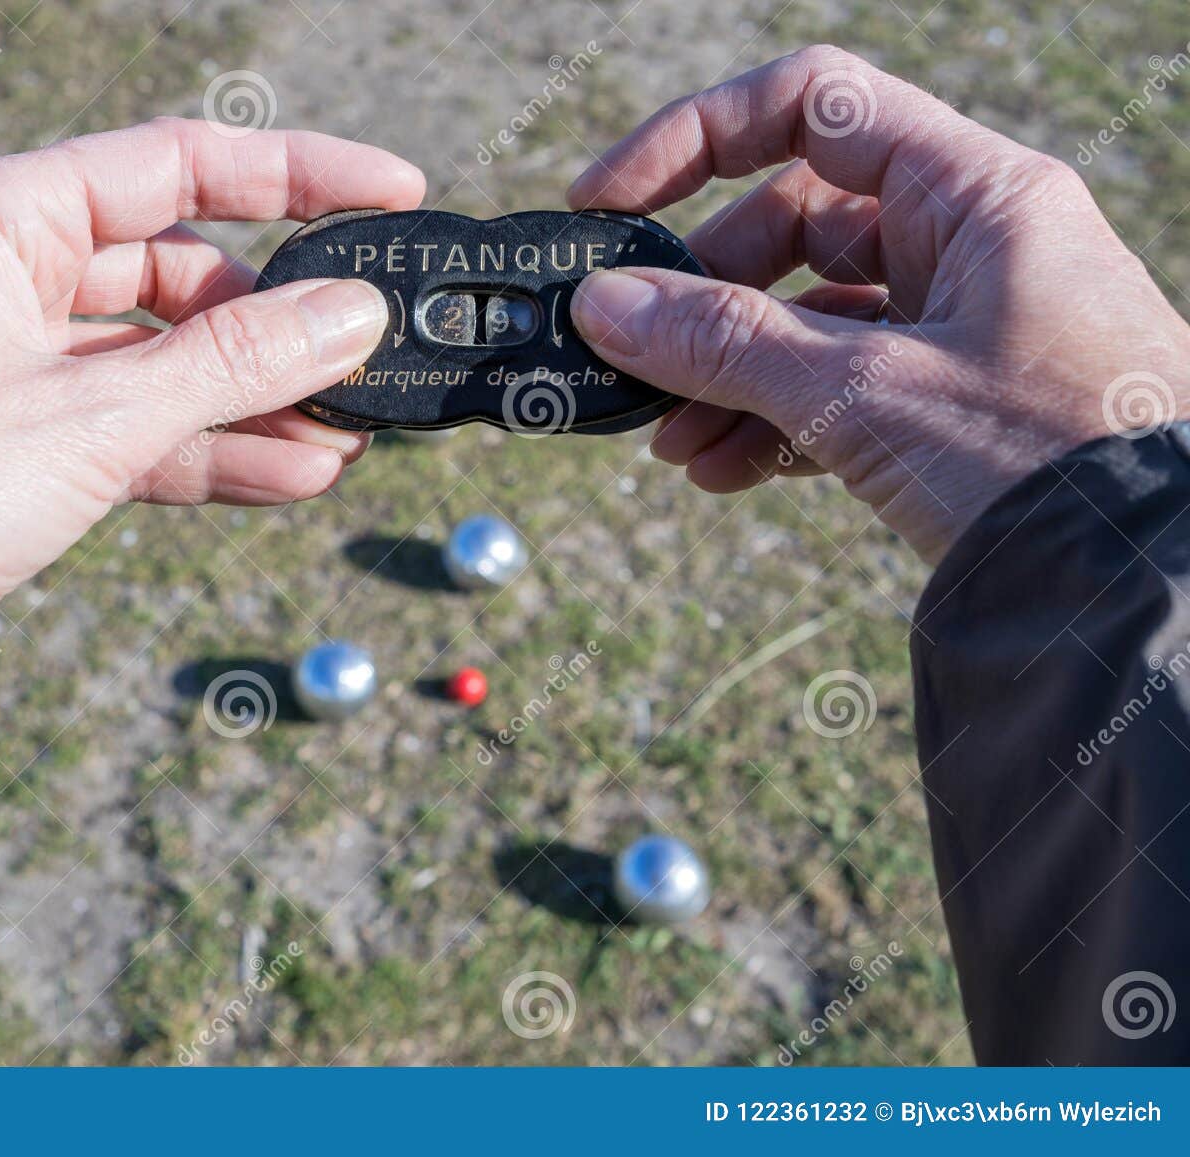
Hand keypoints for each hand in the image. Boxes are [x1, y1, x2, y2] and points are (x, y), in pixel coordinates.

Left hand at [0, 119, 423, 626]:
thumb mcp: (99, 414)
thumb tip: (352, 318)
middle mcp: (8, 273)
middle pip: (182, 275)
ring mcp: (15, 360)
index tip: (389, 193)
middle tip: (361, 362)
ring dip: (254, 402)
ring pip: (166, 362)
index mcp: (3, 218)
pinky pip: (139, 427)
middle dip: (277, 329)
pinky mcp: (23, 437)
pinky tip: (293, 474)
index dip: (297, 176)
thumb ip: (236, 362)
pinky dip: (208, 450)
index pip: (179, 165)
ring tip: (345, 440)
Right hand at [568, 46, 1189, 563]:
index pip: (809, 109)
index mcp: (972, 195)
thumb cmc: (1046, 462)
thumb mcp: (864, 395)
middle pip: (793, 223)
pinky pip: (836, 389)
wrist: (1152, 588)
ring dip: (725, 377)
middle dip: (702, 296)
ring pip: (807, 319)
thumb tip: (605, 302)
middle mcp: (967, 245)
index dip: (693, 141)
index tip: (607, 204)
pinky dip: (772, 423)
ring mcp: (960, 326)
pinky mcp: (950, 403)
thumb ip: (725, 343)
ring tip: (668, 444)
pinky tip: (722, 470)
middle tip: (632, 354)